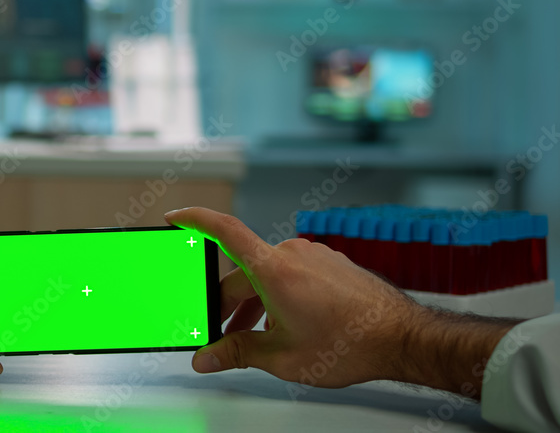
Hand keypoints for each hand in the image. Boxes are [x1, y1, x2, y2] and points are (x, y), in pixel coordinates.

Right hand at [165, 208, 516, 396]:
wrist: (402, 338)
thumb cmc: (350, 343)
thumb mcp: (281, 356)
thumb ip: (237, 353)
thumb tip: (207, 358)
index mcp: (273, 269)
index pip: (224, 231)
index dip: (194, 220)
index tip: (174, 218)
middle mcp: (292, 253)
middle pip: (243, 272)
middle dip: (229, 305)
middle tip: (220, 335)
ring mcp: (314, 256)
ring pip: (268, 275)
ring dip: (256, 303)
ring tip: (256, 338)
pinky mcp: (329, 263)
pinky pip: (292, 273)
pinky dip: (279, 295)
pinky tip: (287, 324)